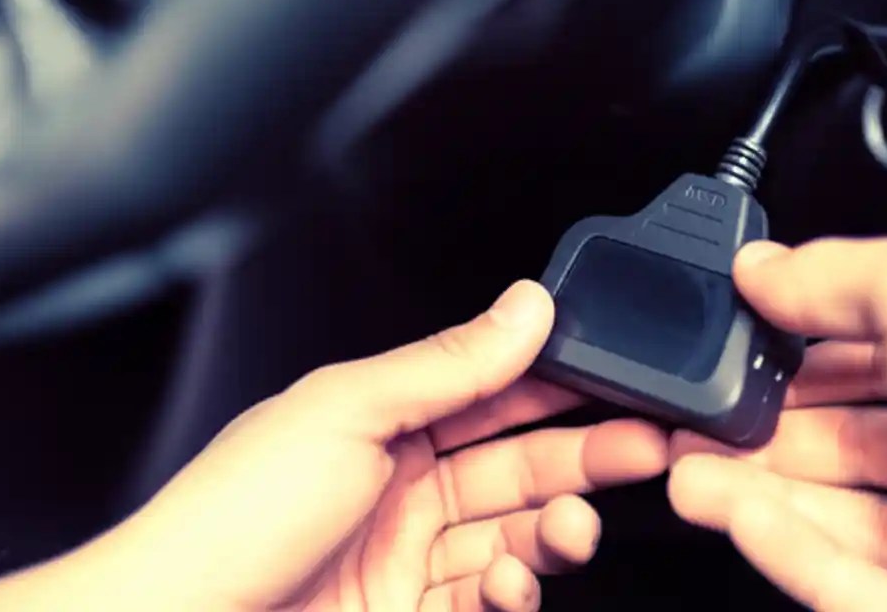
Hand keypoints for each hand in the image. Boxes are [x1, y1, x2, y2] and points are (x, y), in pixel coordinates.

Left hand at [0, 281, 666, 611]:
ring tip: (576, 526)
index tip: (626, 377)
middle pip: (520, 460)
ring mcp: (408, 554)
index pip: (496, 387)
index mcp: (386, 416)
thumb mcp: (347, 412)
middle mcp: (404, 481)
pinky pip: (490, 596)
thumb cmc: (235, 515)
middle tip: (650, 445)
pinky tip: (514, 579)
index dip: (564, 380)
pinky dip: (517, 588)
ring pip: (516, 532)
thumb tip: (525, 304)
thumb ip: (447, 363)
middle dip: (588, 453)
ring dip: (559, 528)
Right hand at [668, 231, 886, 610]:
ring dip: (761, 493)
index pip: (885, 353)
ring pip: (850, 520)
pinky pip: (857, 589)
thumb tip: (766, 265)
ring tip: (688, 471)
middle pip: (859, 443)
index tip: (737, 344)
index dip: (802, 350)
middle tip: (697, 421)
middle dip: (768, 430)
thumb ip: (839, 275)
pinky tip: (733, 518)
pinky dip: (787, 551)